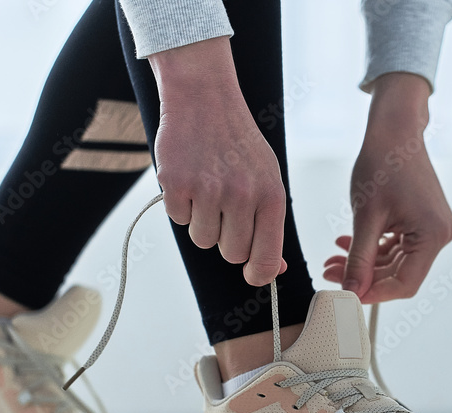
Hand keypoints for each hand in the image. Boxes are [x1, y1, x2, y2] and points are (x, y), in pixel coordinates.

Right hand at [149, 37, 286, 285]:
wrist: (204, 97)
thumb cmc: (238, 142)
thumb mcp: (267, 178)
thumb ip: (270, 225)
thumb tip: (275, 269)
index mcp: (271, 196)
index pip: (267, 258)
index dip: (258, 274)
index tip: (252, 275)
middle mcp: (242, 195)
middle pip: (231, 254)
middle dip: (227, 239)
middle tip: (225, 209)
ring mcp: (207, 190)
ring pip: (203, 240)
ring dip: (202, 221)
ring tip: (207, 187)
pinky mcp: (176, 183)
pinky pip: (178, 219)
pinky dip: (181, 204)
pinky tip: (189, 177)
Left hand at [323, 74, 451, 302]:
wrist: (394, 131)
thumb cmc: (383, 164)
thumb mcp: (366, 217)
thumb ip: (359, 259)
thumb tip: (351, 291)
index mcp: (433, 235)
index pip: (405, 283)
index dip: (374, 293)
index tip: (346, 294)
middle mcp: (440, 235)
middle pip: (400, 274)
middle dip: (364, 277)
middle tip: (330, 273)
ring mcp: (433, 229)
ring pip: (395, 262)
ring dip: (364, 263)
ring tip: (332, 259)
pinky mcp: (423, 223)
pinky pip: (397, 246)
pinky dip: (372, 248)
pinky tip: (347, 245)